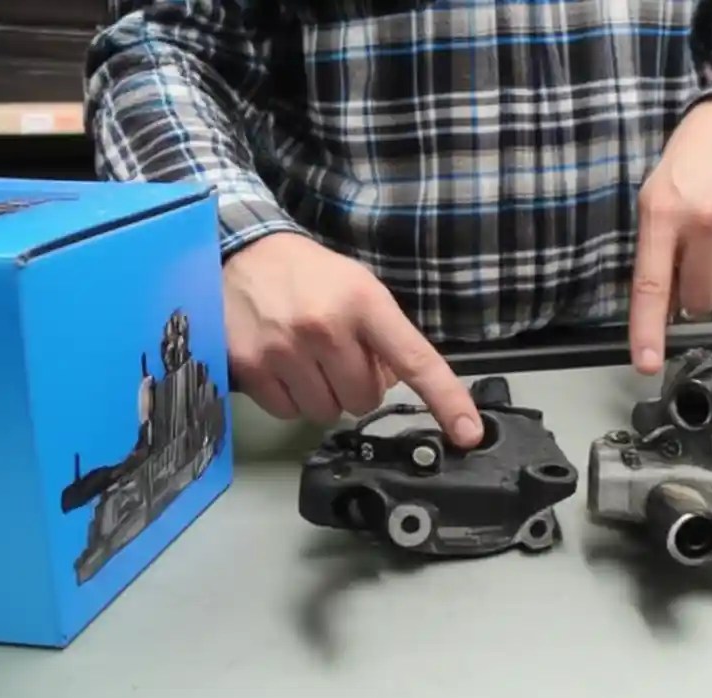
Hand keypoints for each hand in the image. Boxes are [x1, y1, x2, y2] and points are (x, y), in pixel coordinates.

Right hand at [223, 232, 483, 446]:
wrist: (243, 252)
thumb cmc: (311, 275)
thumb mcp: (359, 289)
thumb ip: (384, 336)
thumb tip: (393, 385)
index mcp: (365, 303)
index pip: (415, 361)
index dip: (446, 400)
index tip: (467, 431)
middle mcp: (326, 327)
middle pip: (364, 400)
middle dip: (356, 385)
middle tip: (338, 356)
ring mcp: (284, 349)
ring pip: (325, 412)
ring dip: (323, 394)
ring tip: (308, 358)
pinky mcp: (251, 367)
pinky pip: (288, 412)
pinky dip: (291, 398)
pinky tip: (284, 365)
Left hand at [629, 98, 711, 373]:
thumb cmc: (692, 162)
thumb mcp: (656, 199)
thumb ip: (657, 252)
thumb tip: (666, 310)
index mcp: (662, 215)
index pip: (652, 285)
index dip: (648, 330)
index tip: (648, 364)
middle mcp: (703, 219)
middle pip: (701, 301)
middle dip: (697, 298)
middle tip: (698, 267)